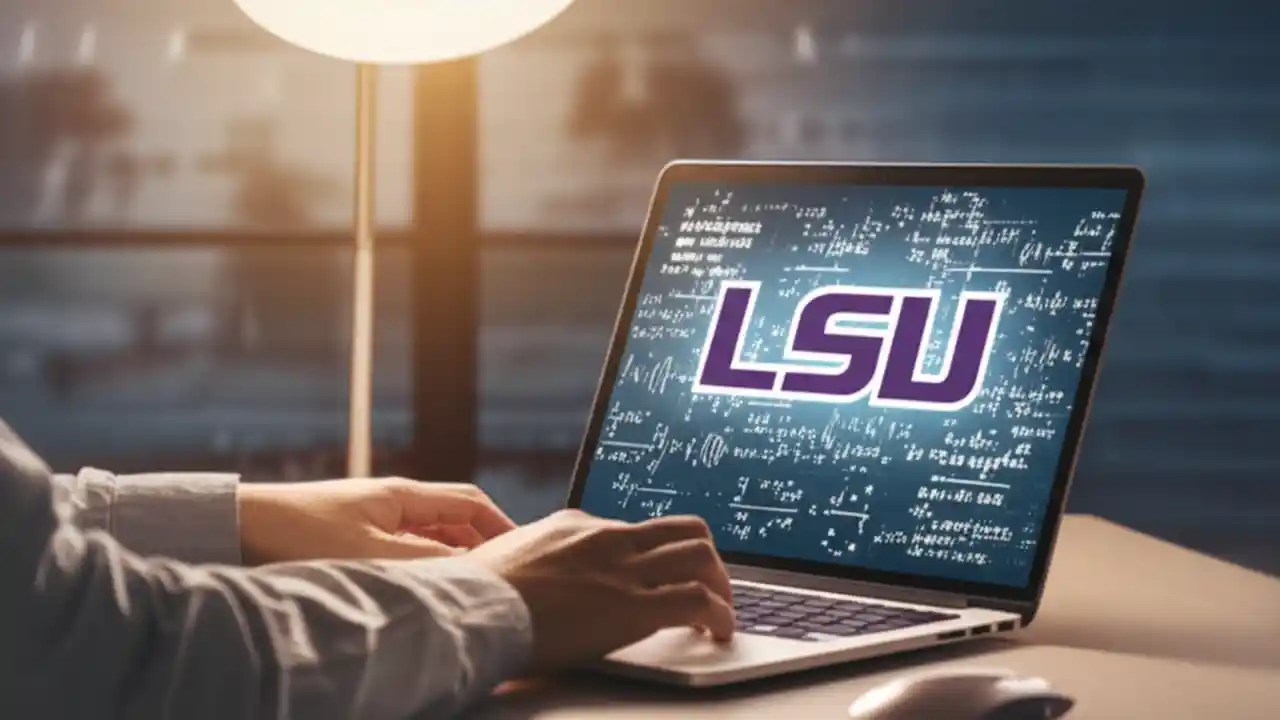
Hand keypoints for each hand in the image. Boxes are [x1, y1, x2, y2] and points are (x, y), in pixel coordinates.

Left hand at [238, 479, 515, 564]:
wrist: (240, 526)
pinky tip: (425, 584)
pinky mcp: (354, 532)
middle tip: (502, 575)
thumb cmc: (300, 534)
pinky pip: (406, 544)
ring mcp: (373, 515)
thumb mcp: (373, 554)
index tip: (523, 553)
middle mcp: (393, 500)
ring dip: (453, 554)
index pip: (471, 503)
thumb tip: (473, 567)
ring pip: (430, 532)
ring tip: (468, 585)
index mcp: (403, 494)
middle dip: (482, 542)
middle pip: (454, 517)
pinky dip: (426, 561)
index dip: (502, 526)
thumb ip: (428, 561)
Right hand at [467, 509, 734, 671]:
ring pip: (701, 556)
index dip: (656, 556)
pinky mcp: (633, 606)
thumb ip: (531, 562)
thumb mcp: (505, 558)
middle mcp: (609, 539)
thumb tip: (522, 576)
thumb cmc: (475, 592)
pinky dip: (720, 616)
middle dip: (705, 558)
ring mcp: (623, 570)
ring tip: (722, 611)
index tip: (659, 575)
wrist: (474, 608)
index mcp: (577, 526)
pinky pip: (697, 602)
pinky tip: (720, 632)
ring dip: (721, 584)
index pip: (635, 530)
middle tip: (710, 586)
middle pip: (683, 530)